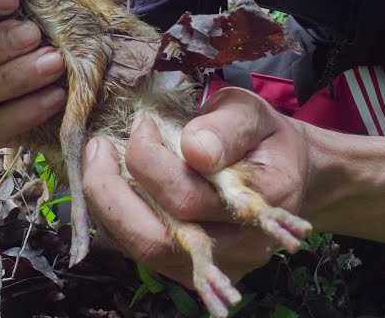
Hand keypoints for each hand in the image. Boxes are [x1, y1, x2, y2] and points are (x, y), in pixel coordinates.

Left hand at [82, 88, 311, 286]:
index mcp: (262, 203)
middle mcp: (240, 247)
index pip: (188, 197)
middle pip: (157, 240)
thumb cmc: (261, 137)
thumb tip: (195, 149)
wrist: (286, 172)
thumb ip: (227, 127)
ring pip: (142, 252)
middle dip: (111, 192)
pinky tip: (113, 186)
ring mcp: (215, 265)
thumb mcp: (251, 113)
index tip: (141, 122)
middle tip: (98, 148)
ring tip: (99, 162)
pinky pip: (140, 253)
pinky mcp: (192, 270)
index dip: (150, 158)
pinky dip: (115, 218)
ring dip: (107, 206)